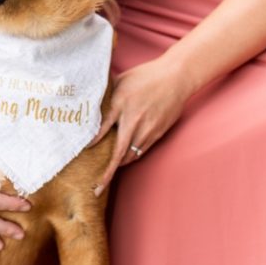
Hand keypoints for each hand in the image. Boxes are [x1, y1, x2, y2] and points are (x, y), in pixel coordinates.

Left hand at [93, 58, 195, 195]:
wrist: (177, 77)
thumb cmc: (146, 76)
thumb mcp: (121, 83)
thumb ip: (106, 96)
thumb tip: (88, 104)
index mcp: (122, 107)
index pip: (104, 133)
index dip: (95, 150)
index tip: (88, 164)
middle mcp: (135, 122)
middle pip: (119, 154)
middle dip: (108, 173)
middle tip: (97, 188)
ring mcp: (148, 130)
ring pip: (131, 156)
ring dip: (120, 164)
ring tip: (109, 171)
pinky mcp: (158, 133)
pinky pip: (142, 150)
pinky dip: (131, 156)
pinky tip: (124, 156)